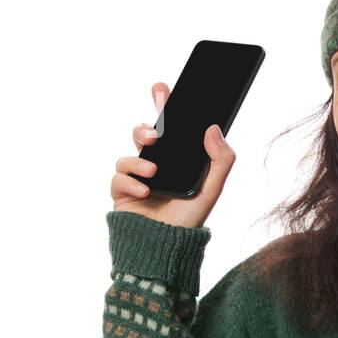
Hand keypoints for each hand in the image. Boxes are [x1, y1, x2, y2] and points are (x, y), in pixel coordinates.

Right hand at [110, 82, 235, 227]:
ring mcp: (136, 179)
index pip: (170, 129)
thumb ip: (220, 160)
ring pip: (127, 155)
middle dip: (145, 127)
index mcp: (176, 161)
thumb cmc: (189, 220)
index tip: (163, 88)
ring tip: (154, 172)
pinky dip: (130, 182)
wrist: (166, 249)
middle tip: (155, 133)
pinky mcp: (121, 193)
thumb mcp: (212, 189)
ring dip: (138, 160)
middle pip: (144, 134)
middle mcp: (156, 166)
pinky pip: (118, 178)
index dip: (163, 106)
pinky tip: (145, 191)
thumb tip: (213, 129)